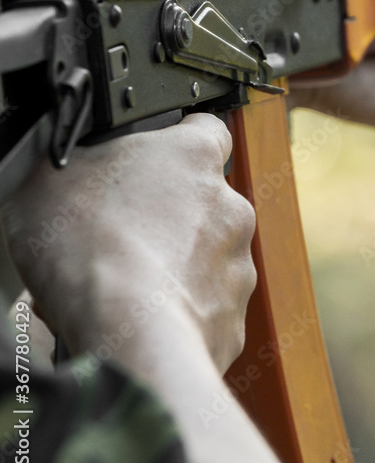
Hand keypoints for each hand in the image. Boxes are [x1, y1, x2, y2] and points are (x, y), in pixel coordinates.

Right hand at [1, 114, 255, 374]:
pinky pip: (205, 310)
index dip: (178, 143)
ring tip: (126, 285)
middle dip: (170, 216)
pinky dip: (180, 314)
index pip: (205, 130)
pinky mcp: (233, 317)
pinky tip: (142, 319)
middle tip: (121, 236)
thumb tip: (67, 168)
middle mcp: (229, 205)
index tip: (154, 160)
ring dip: (176, 266)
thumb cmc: (92, 248)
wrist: (128, 332)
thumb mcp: (51, 178)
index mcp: (194, 155)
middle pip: (203, 200)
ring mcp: (236, 263)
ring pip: (207, 258)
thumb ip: (74, 161)